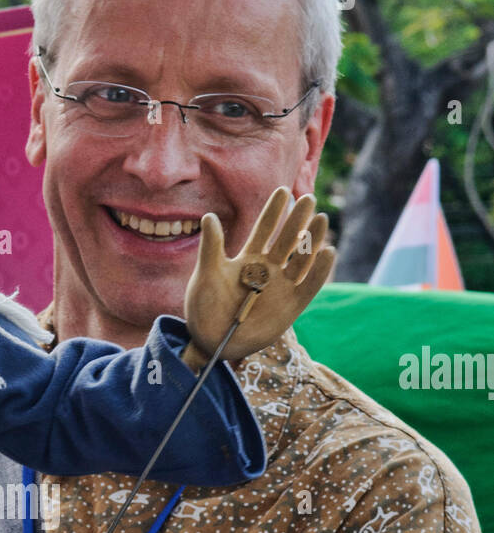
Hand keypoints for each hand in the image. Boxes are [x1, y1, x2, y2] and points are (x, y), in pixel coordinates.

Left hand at [182, 187, 334, 365]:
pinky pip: (309, 286)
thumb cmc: (204, 308)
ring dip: (312, 240)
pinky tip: (329, 252)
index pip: (264, 228)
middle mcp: (268, 269)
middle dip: (297, 220)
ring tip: (322, 220)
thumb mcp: (206, 275)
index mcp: (248, 258)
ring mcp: (281, 286)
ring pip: (302, 258)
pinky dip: (319, 271)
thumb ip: (211, 247)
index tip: (283, 190)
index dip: (274, 211)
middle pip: (287, 239)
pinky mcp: (291, 306)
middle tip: (308, 199)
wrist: (211, 342)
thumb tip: (209, 216)